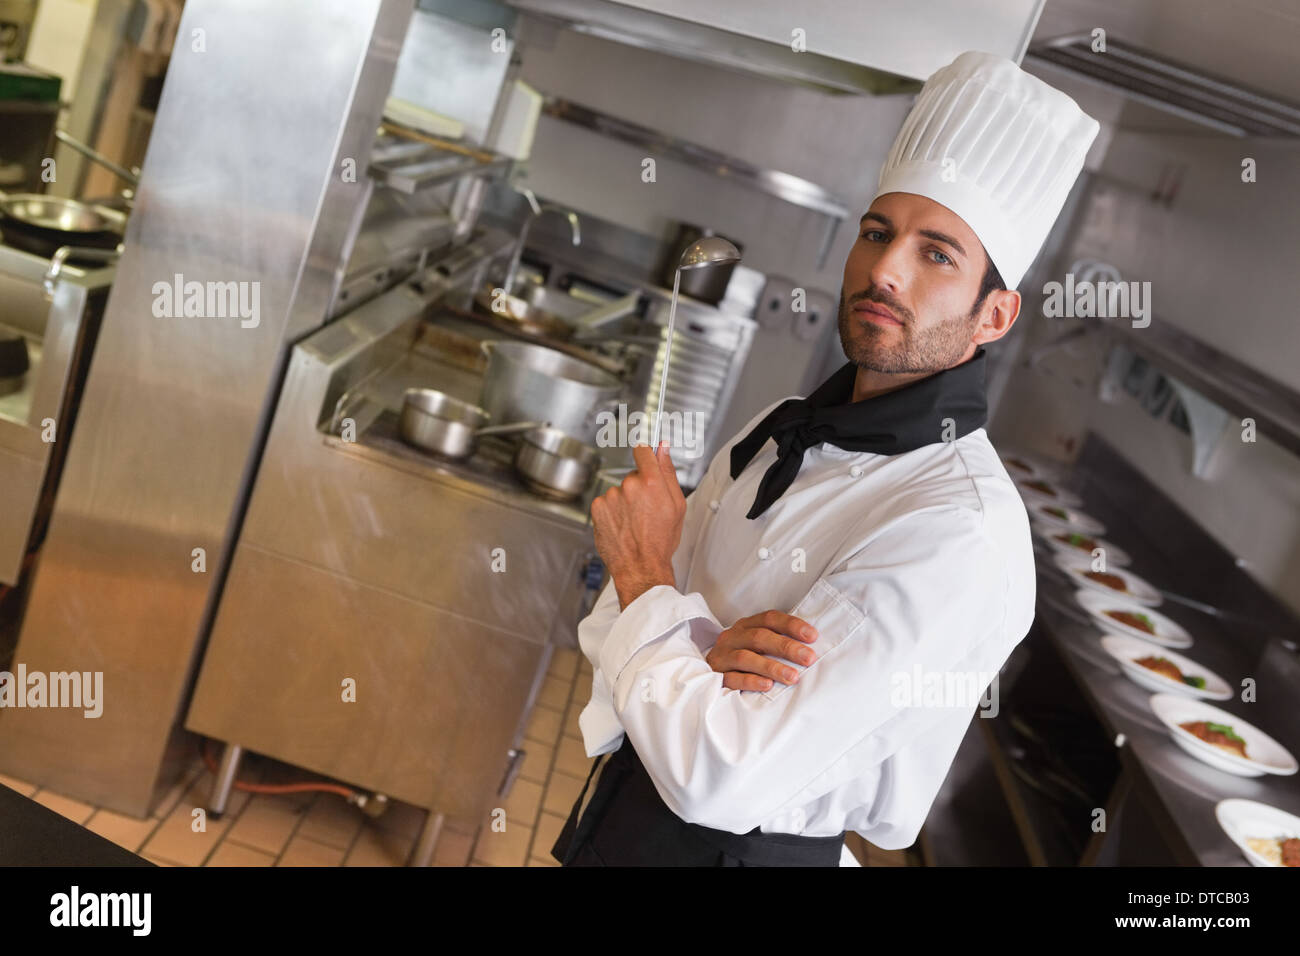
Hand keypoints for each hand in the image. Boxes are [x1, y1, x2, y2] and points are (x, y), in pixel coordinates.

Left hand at [591, 443, 686, 609]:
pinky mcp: (598, 507)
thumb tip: (663, 449)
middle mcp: (629, 486)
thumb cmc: (660, 541)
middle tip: (647, 511)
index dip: (645, 455)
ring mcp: (611, 496)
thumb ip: (668, 472)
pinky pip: (606, 502)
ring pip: (619, 491)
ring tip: (634, 523)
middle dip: (639, 488)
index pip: (643, 451)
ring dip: (625, 502)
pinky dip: (612, 511)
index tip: (645, 459)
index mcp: (652, 482)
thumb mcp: (677, 506)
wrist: (640, 567)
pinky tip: (622, 526)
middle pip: (633, 476)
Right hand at [706, 611, 818, 691]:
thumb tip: (812, 644)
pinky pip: (732, 678)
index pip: (769, 618)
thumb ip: (778, 641)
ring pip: (746, 658)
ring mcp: (722, 657)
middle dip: (786, 647)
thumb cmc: (743, 658)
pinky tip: (767, 686)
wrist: (707, 675)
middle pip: (759, 637)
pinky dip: (751, 681)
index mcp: (745, 625)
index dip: (791, 625)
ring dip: (772, 667)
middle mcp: (732, 637)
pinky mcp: (715, 676)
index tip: (813, 636)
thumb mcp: (756, 645)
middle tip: (809, 658)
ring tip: (793, 677)